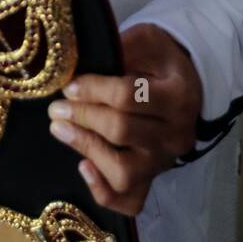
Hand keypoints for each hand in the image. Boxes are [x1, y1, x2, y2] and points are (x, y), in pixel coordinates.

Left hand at [46, 22, 202, 215]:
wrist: (186, 86)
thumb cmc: (161, 60)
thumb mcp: (148, 40)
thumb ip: (120, 47)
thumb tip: (80, 64)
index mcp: (178, 96)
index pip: (128, 96)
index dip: (92, 90)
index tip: (69, 87)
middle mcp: (176, 135)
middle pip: (121, 131)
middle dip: (82, 117)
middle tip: (56, 108)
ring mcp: (165, 161)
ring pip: (124, 172)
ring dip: (87, 150)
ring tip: (62, 131)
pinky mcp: (154, 178)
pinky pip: (129, 201)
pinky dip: (103, 190)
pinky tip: (83, 167)